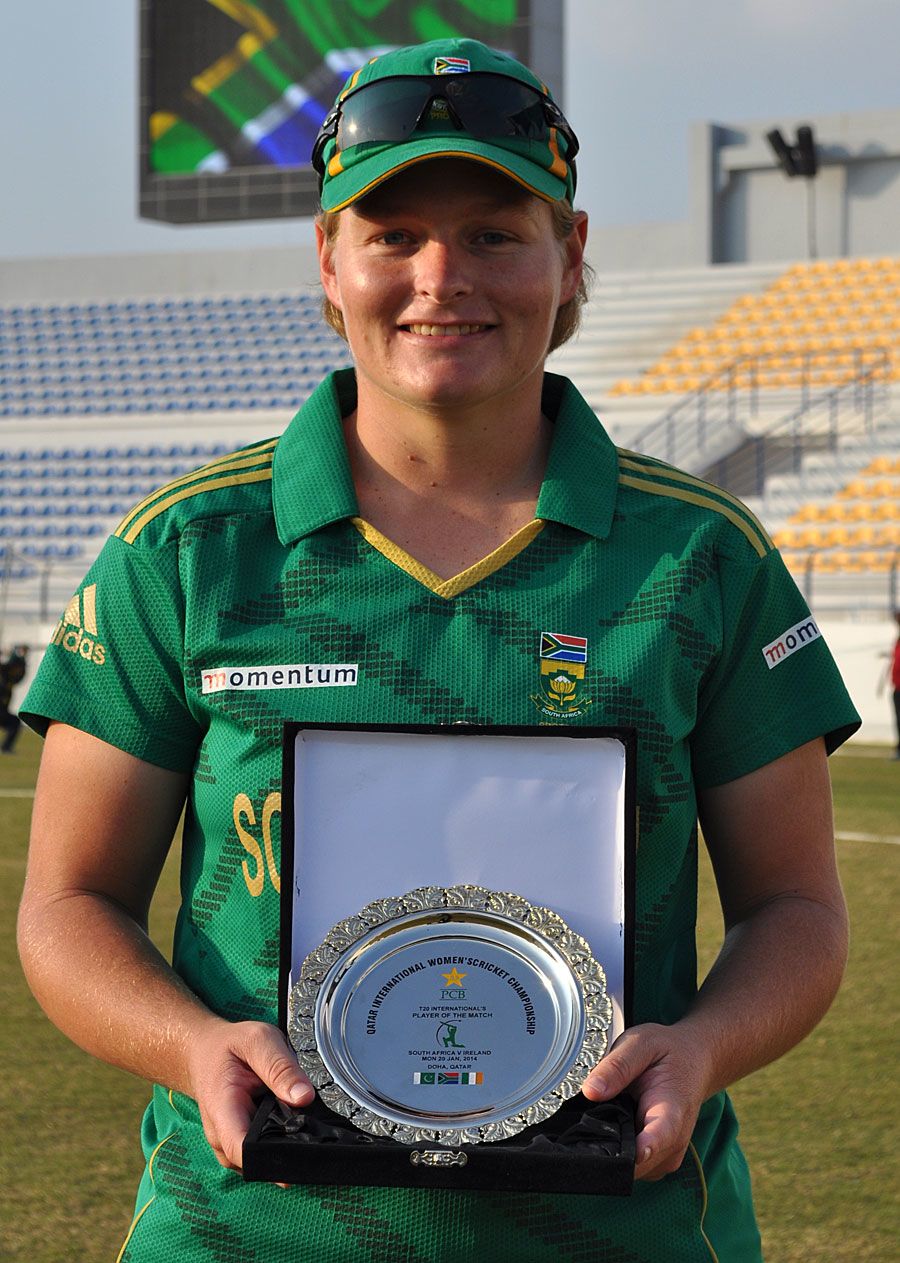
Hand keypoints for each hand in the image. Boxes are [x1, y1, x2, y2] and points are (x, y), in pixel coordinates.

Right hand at [185, 1017, 314, 1170]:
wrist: (205, 1052)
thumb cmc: (229, 1045)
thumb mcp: (258, 1041)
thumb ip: (280, 1068)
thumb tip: (305, 1097)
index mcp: (222, 1111)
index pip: (245, 1151)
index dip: (276, 1154)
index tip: (302, 1140)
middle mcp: (221, 1137)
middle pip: (258, 1160)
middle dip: (287, 1146)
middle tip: (307, 1121)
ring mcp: (228, 1144)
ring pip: (263, 1159)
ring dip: (283, 1142)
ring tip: (293, 1113)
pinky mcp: (238, 1144)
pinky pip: (262, 1151)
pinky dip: (278, 1138)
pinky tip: (285, 1119)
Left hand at [581, 1022, 712, 1180]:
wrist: (694, 1062)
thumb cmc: (668, 1053)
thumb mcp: (641, 1044)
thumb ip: (617, 1066)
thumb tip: (590, 1091)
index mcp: (672, 1111)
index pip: (658, 1139)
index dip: (638, 1150)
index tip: (621, 1155)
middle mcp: (673, 1142)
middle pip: (635, 1164)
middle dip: (607, 1148)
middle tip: (588, 1120)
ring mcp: (666, 1156)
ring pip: (630, 1170)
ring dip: (611, 1150)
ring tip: (606, 1116)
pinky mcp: (658, 1162)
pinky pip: (632, 1167)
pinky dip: (617, 1151)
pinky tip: (614, 1126)